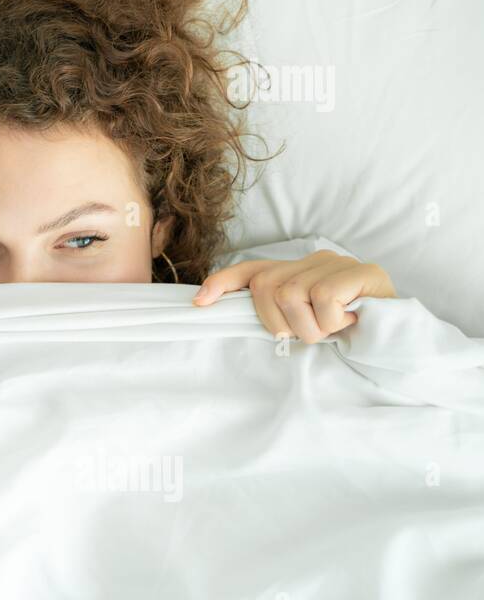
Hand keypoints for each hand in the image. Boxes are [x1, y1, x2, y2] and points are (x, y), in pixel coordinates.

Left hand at [192, 250, 396, 343]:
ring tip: (332, 330)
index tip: (199, 304)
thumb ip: (277, 315)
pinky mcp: (362, 272)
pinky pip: (323, 299)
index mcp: (295, 273)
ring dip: (309, 327)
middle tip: (308, 335)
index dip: (222, 284)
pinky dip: (331, 321)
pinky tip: (349, 322)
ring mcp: (337, 264)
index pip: (250, 271)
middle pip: (266, 287)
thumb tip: (227, 316)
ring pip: (291, 295)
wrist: (400, 338)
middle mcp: (313, 261)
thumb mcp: (305, 324)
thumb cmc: (348, 333)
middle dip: (279, 323)